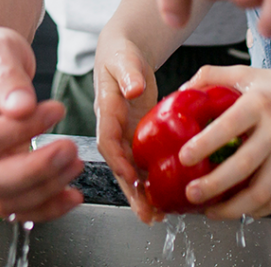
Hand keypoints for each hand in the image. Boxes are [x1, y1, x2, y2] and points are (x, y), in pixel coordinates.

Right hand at [0, 26, 83, 222]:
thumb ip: (7, 75)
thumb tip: (22, 108)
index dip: (21, 130)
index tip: (56, 110)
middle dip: (34, 171)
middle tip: (69, 150)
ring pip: (1, 199)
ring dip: (43, 191)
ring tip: (74, 166)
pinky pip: (12, 203)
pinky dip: (42, 206)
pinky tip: (69, 195)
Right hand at [93, 36, 160, 221]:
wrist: (123, 54)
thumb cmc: (121, 54)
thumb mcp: (124, 59)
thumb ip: (129, 73)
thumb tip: (134, 89)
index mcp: (106, 110)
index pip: (108, 140)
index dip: (118, 161)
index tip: (132, 177)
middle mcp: (113, 128)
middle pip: (119, 165)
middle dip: (131, 191)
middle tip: (146, 213)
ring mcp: (126, 135)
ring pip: (131, 170)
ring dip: (142, 193)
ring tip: (157, 216)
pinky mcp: (139, 137)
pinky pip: (143, 163)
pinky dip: (151, 181)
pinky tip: (165, 198)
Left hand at [175, 63, 270, 218]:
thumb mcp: (246, 73)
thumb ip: (212, 77)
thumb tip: (180, 91)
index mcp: (260, 102)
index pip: (230, 125)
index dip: (205, 143)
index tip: (184, 157)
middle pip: (244, 165)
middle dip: (213, 185)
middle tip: (190, 193)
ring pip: (261, 191)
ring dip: (232, 208)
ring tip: (209, 211)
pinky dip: (254, 211)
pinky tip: (235, 209)